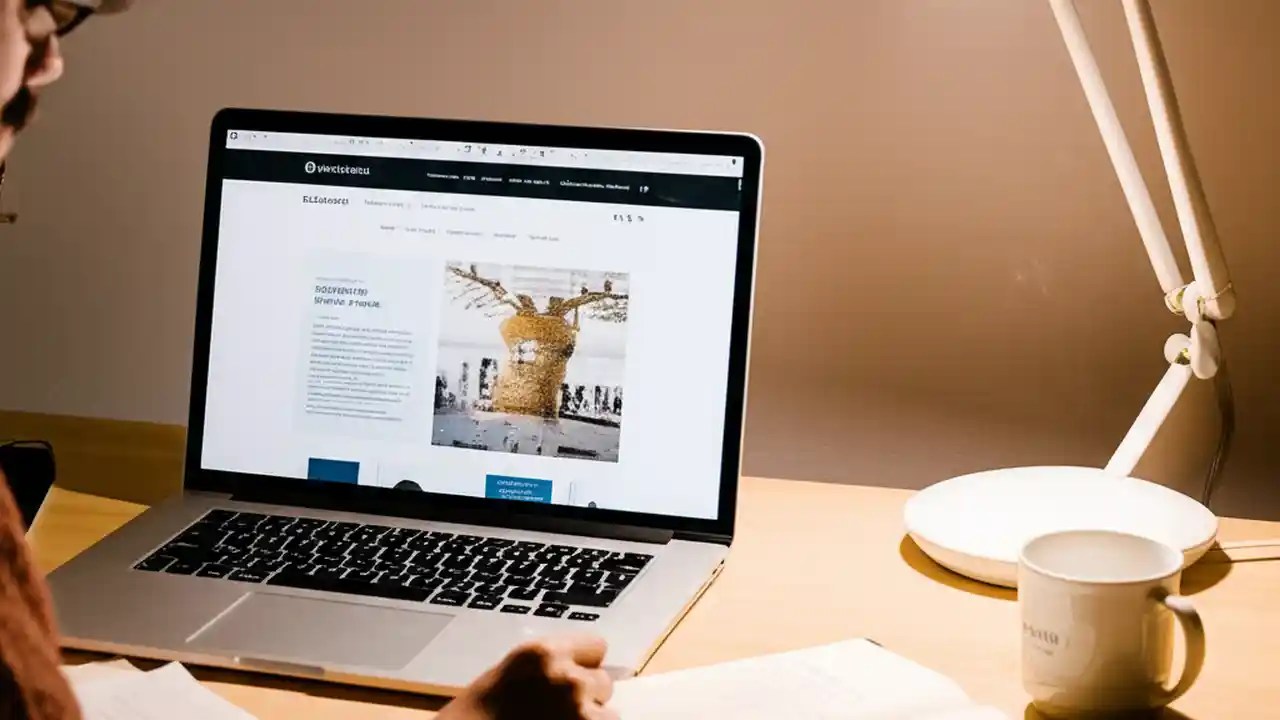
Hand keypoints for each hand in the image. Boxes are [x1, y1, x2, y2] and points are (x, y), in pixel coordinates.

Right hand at [438, 634, 616, 719]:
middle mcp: (567, 678)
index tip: (573, 675)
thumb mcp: (516, 670)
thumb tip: (584, 668)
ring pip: (608, 712)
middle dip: (588, 694)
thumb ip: (552, 665)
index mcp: (545, 653)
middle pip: (603, 680)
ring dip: (590, 718)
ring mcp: (579, 711)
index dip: (585, 663)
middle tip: (558, 707)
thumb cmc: (482, 711)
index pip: (597, 646)